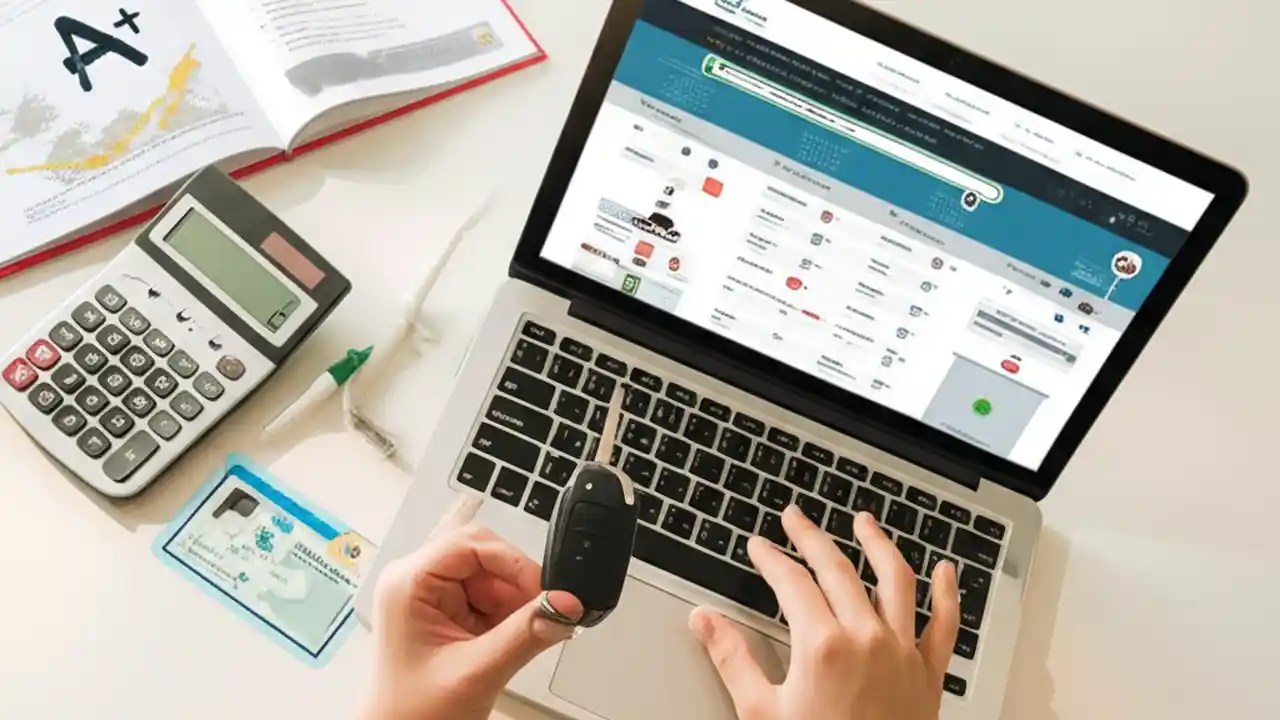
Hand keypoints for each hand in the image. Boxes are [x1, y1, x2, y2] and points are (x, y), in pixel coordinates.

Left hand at [361, 524, 583, 719]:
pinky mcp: (446, 612)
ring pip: (492, 578)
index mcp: (408, 583)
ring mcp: (431, 596)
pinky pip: (489, 598)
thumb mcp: (477, 672)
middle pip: (484, 557)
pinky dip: (506, 618)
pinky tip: (501, 644)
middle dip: (515, 588)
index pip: (470, 543)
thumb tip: (565, 604)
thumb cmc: (413, 713)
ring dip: (512, 607)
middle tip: (538, 617)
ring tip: (508, 643)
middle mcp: (416, 581)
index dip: (514, 562)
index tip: (546, 590)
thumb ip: (525, 635)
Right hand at [690, 508, 959, 719]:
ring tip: (864, 521)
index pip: (791, 581)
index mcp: (823, 646)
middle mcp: (867, 639)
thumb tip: (705, 621)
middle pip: (838, 568)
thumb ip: (732, 659)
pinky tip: (945, 570)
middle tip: (796, 518)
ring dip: (878, 544)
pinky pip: (944, 625)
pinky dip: (947, 594)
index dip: (771, 557)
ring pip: (895, 580)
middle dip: (812, 537)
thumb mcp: (761, 712)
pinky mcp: (928, 674)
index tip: (759, 546)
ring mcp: (902, 653)